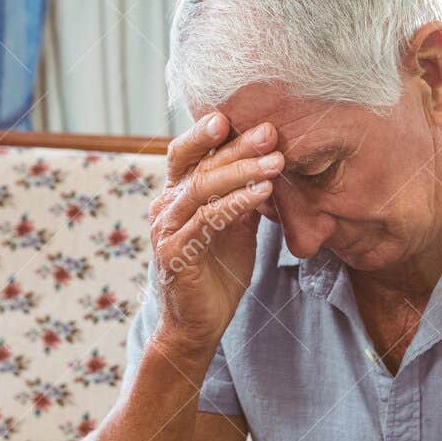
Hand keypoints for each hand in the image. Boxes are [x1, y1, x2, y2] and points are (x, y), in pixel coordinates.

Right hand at [148, 113, 282, 357]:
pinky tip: (263, 193)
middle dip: (236, 145)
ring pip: (203, 187)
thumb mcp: (235, 229)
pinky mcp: (175, 252)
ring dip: (242, 171)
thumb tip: (267, 166)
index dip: (209, 130)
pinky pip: (207, 219)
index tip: (245, 114)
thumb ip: (242, 199)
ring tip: (276, 161)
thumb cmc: (216, 275)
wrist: (198, 325)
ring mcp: (167, 228)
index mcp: (177, 196)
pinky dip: (236, 202)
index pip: (189, 152)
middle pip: (199, 163)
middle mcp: (165, 206)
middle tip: (271, 131)